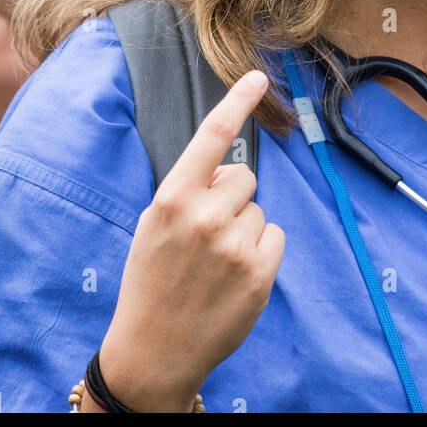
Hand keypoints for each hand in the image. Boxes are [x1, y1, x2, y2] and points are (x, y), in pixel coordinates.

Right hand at [97, 70, 283, 412]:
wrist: (153, 351)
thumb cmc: (152, 280)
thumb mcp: (155, 226)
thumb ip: (191, 191)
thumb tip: (233, 172)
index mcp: (171, 198)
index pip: (212, 136)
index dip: (237, 101)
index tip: (257, 75)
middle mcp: (204, 216)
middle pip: (245, 178)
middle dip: (232, 199)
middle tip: (205, 236)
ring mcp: (233, 245)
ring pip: (258, 210)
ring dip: (243, 230)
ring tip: (214, 264)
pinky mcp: (259, 273)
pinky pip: (274, 237)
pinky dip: (260, 253)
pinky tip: (233, 278)